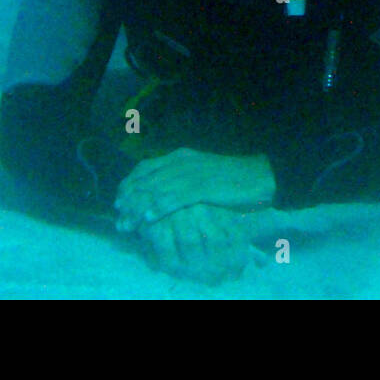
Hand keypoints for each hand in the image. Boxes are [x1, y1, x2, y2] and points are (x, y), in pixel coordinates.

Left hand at [114, 148, 275, 283]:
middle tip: (118, 216)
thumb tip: (162, 195)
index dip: (130, 183)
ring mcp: (193, 173)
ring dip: (138, 208)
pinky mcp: (203, 187)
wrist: (261, 176)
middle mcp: (183, 162)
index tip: (119, 198)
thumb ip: (183, 181)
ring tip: (127, 223)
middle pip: (147, 180)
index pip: (146, 167)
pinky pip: (174, 199)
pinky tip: (147, 219)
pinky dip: (158, 209)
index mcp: (182, 156)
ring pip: (156, 190)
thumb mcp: (203, 174)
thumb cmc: (234, 179)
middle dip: (129, 199)